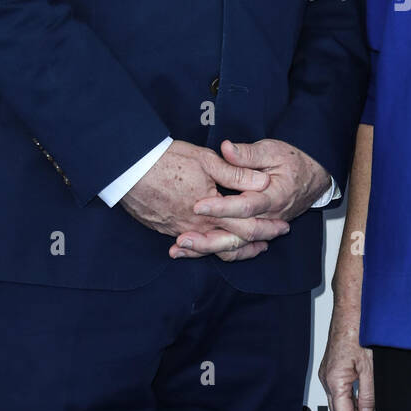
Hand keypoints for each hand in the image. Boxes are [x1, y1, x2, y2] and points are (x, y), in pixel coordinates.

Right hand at [120, 139, 289, 261]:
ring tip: (250, 248)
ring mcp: (180, 231)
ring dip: (233, 249)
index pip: (247, 227)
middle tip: (271, 242)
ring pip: (212, 249)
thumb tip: (263, 183)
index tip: (282, 226)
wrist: (128, 169)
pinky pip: (192, 247)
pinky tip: (211, 245)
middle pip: (233, 244)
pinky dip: (207, 249)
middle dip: (255, 243)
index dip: (267, 228)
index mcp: (212, 211)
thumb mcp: (207, 161)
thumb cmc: (167, 160)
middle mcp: (197, 227)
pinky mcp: (166, 230)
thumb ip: (236, 175)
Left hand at [171, 138, 330, 256]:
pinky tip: (194, 251)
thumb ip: (248, 154)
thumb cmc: (293, 162)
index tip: (197, 205)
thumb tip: (226, 149)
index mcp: (274, 197)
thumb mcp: (273, 150)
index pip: (246, 206)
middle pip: (239, 234)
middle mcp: (270, 218)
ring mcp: (264, 228)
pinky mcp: (258, 232)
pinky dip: (215, 250)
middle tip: (182, 237)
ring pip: (236, 246)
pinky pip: (237, 247)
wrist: (315, 177)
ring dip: (208, 248)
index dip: (221, 207)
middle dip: (209, 238)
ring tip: (180, 248)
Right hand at [319, 306, 376, 410]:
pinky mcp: (334, 367)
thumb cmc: (358, 329)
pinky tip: (368, 403)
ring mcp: (329, 372)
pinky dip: (355, 401)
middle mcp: (327, 378)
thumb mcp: (370, 367)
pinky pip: (342, 391)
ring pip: (342, 403)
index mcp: (334, 380)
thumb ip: (368, 395)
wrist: (352, 308)